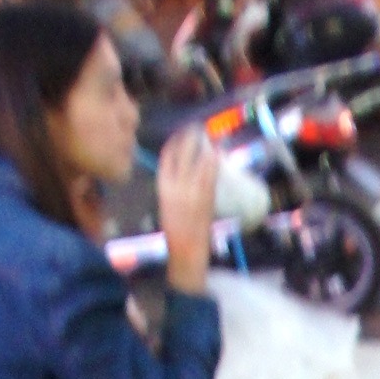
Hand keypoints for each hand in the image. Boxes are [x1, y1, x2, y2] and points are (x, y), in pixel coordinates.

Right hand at [156, 128, 218, 293]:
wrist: (186, 251)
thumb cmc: (176, 231)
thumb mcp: (167, 205)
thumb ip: (173, 188)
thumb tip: (181, 172)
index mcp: (162, 188)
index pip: (166, 158)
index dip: (173, 144)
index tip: (178, 134)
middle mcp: (176, 185)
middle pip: (182, 154)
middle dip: (188, 138)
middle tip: (195, 127)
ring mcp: (192, 189)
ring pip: (198, 160)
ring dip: (203, 145)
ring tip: (208, 134)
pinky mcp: (207, 196)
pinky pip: (210, 172)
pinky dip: (214, 160)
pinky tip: (217, 152)